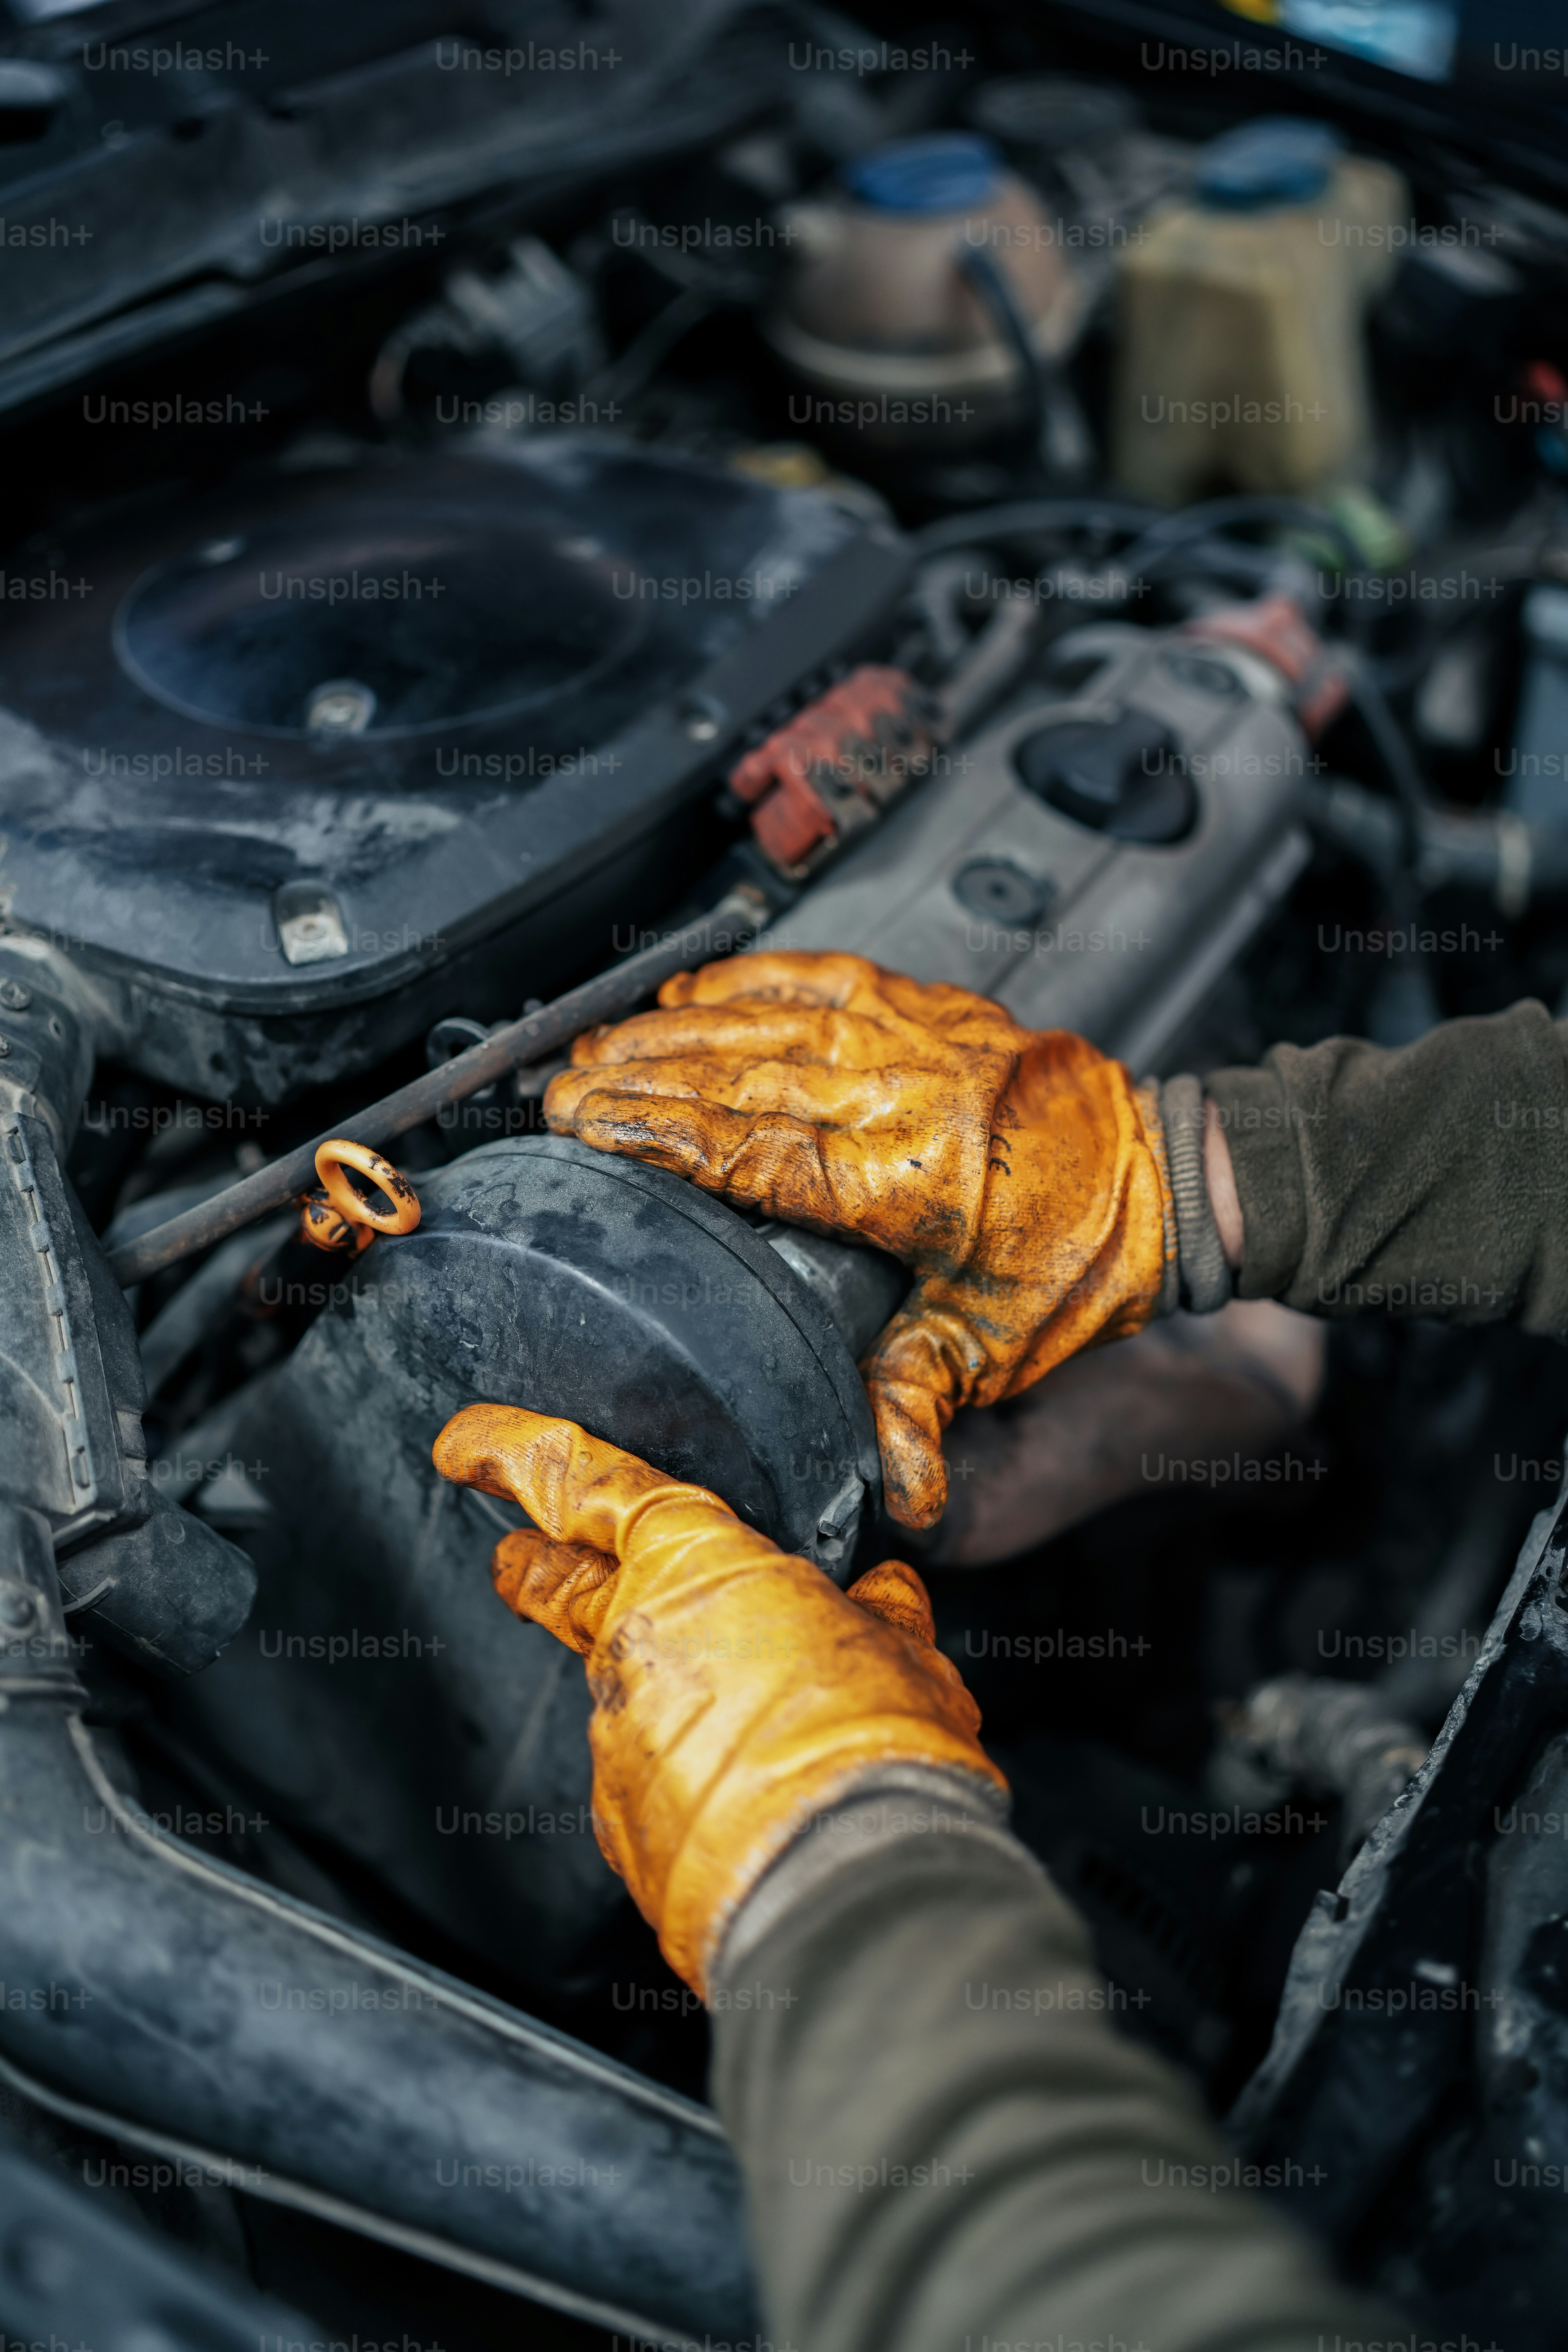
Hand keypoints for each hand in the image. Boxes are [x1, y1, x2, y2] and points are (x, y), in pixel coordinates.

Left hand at [432, 1403, 1004, 1994]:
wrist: (849, 1882)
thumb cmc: (876, 1743)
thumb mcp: (902, 1655)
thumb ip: (878, 1617)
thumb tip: (886, 1595)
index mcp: (696, 1567)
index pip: (586, 1486)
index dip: (519, 1451)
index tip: (464, 1444)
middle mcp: (633, 1642)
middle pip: (559, 1587)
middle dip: (533, 1568)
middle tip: (515, 1558)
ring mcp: (616, 1737)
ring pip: (623, 1695)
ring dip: (671, 1700)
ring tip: (752, 1734)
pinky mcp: (620, 1825)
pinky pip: (643, 1780)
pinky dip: (682, 1781)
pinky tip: (741, 1804)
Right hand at [543, 951, 1172, 1527]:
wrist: (1170, 1180)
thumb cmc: (1083, 1261)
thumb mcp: (995, 1345)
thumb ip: (923, 1403)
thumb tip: (897, 1496)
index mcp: (903, 1178)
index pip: (745, 1146)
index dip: (654, 1131)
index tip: (583, 1122)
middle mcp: (902, 1093)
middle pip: (739, 1074)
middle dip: (638, 1076)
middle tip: (563, 1087)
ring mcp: (919, 1038)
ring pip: (769, 1017)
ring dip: (676, 1026)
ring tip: (604, 1040)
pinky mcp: (936, 1008)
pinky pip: (827, 974)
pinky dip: (755, 976)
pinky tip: (697, 986)